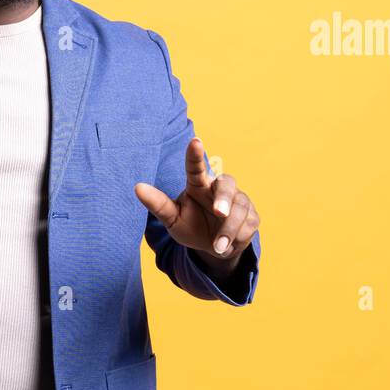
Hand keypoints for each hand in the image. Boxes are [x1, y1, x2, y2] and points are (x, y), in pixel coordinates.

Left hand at [134, 137, 259, 267]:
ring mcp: (239, 200)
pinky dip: (238, 237)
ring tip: (217, 245)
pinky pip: (249, 224)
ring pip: (239, 208)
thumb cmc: (191, 227)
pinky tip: (228, 244)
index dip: (195, 155)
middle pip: (227, 184)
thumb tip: (137, 187)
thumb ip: (158, 205)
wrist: (214, 248)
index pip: (195, 167)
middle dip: (224, 199)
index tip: (195, 141)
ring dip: (229, 229)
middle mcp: (219, 188)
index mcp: (198, 185)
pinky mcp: (252, 215)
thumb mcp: (172, 220)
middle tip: (219, 212)